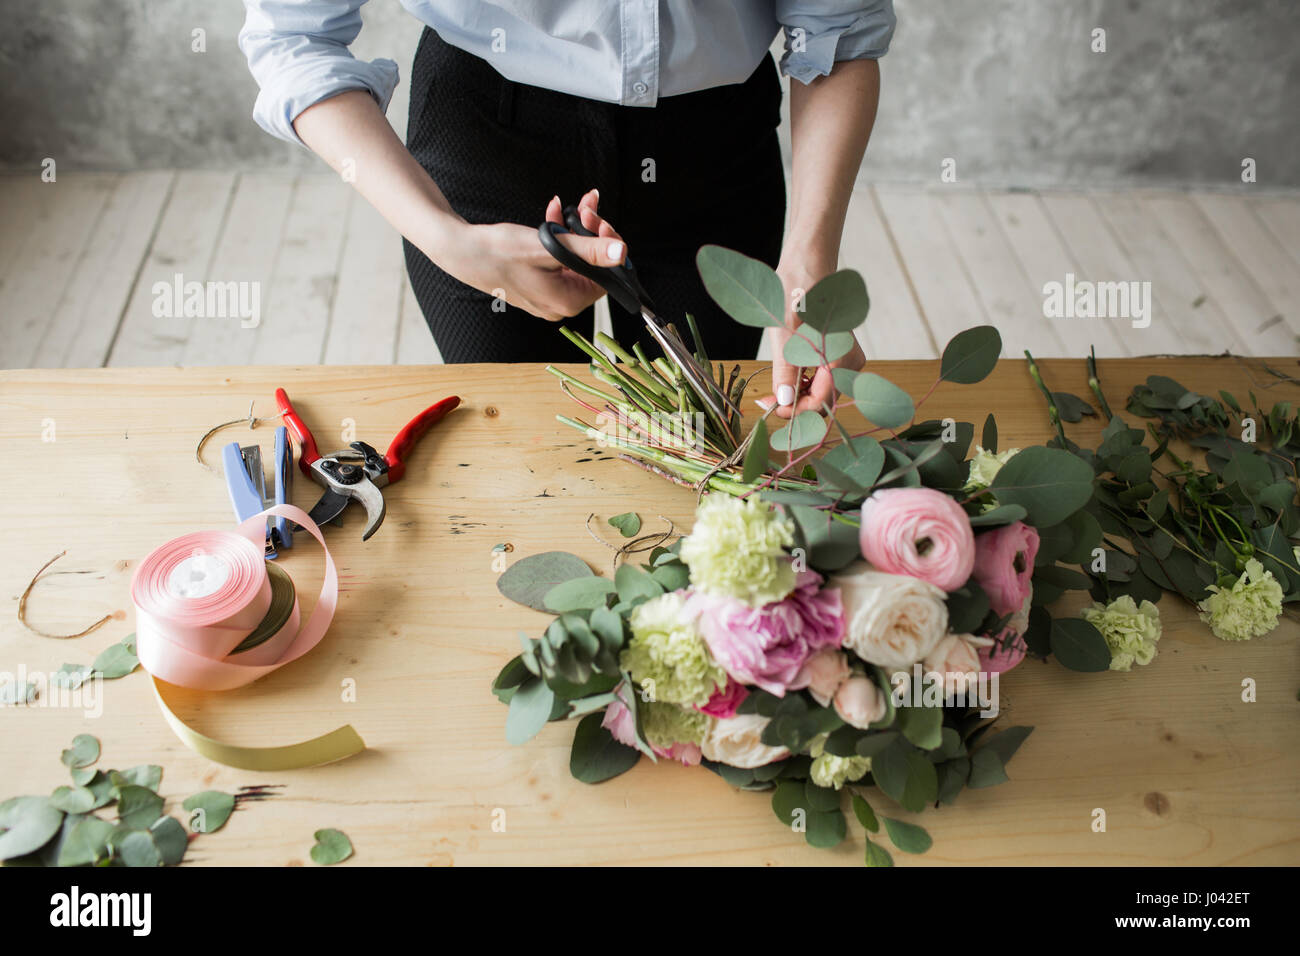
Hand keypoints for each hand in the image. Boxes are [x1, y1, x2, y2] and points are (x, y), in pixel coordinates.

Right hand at [435, 189, 625, 321]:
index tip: (596, 220)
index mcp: (567, 302)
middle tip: (584, 208)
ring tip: (567, 208)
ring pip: (576, 260)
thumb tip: (621, 253)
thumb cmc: (499, 251)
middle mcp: (560, 305)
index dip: (605, 244)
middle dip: (590, 233)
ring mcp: (548, 296)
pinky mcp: (538, 284)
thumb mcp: (549, 247)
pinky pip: (559, 261)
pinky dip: (560, 238)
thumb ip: (588, 251)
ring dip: (575, 231)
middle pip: (592, 267)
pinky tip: (553, 215)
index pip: (606, 275)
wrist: (461, 250)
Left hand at [758, 258, 865, 418]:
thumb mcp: (784, 338)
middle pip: (823, 400)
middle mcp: (850, 362)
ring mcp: (847, 357)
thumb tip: (783, 403)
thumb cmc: (797, 293)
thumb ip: (785, 374)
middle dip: (796, 404)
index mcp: (841, 359)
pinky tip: (789, 374)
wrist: (808, 265)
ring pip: (823, 390)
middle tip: (769, 400)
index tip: (772, 408)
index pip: (820, 403)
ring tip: (777, 385)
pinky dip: (805, 381)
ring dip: (799, 393)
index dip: (795, 412)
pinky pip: (823, 377)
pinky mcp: (839, 352)